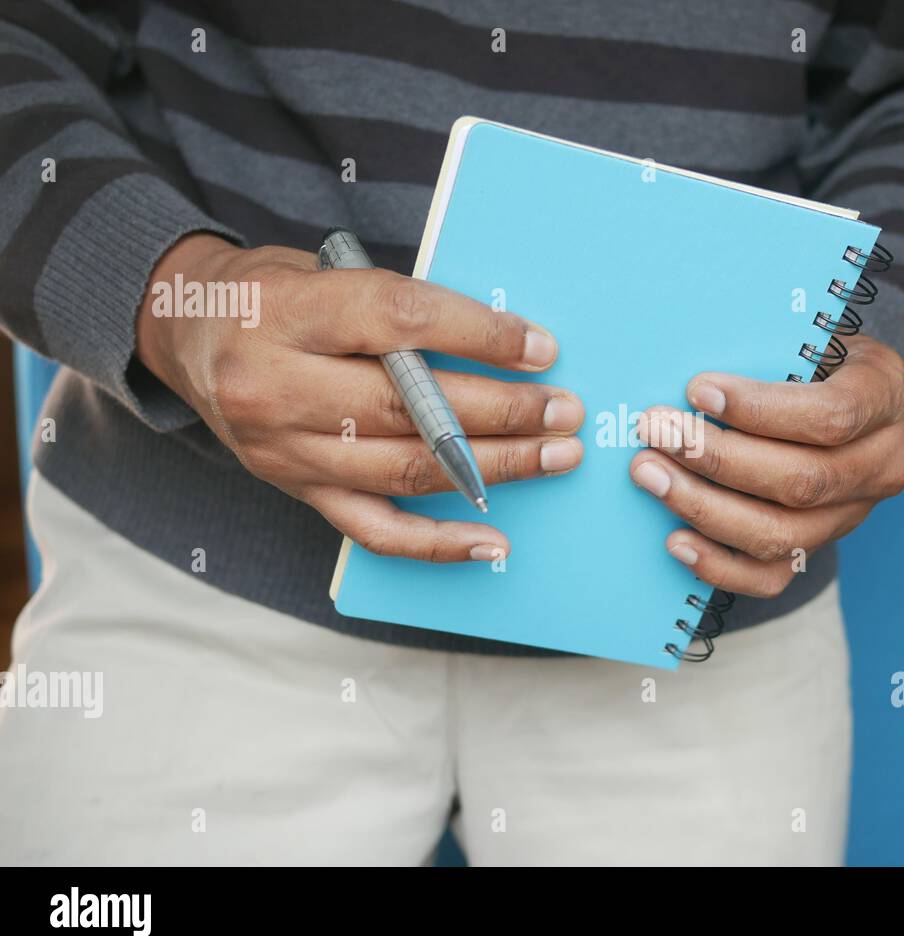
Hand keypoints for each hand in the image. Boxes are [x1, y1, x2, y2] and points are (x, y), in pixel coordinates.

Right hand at [136, 233, 584, 561]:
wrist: (183, 329)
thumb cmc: (271, 291)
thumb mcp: (322, 270)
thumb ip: (396, 305)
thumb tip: (504, 343)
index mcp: (284, 313)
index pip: (398, 321)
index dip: (477, 335)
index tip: (540, 348)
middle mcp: (273, 386)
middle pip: (409, 407)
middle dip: (502, 412)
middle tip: (564, 410)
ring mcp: (283, 451)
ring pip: (404, 469)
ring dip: (493, 467)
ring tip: (555, 456)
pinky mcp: (296, 490)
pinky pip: (374, 530)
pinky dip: (438, 542)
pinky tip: (495, 541)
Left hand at [630, 336, 903, 596]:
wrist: (848, 394)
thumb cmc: (815, 356)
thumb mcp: (809, 335)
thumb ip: (767, 351)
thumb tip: (690, 379)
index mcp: (886, 397)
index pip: (831, 416)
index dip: (760, 409)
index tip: (696, 390)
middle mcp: (882, 465)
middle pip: (800, 481)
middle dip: (716, 459)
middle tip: (655, 432)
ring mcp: (854, 515)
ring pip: (782, 535)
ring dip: (704, 508)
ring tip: (650, 475)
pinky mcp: (821, 549)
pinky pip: (772, 577)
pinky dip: (718, 564)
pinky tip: (675, 539)